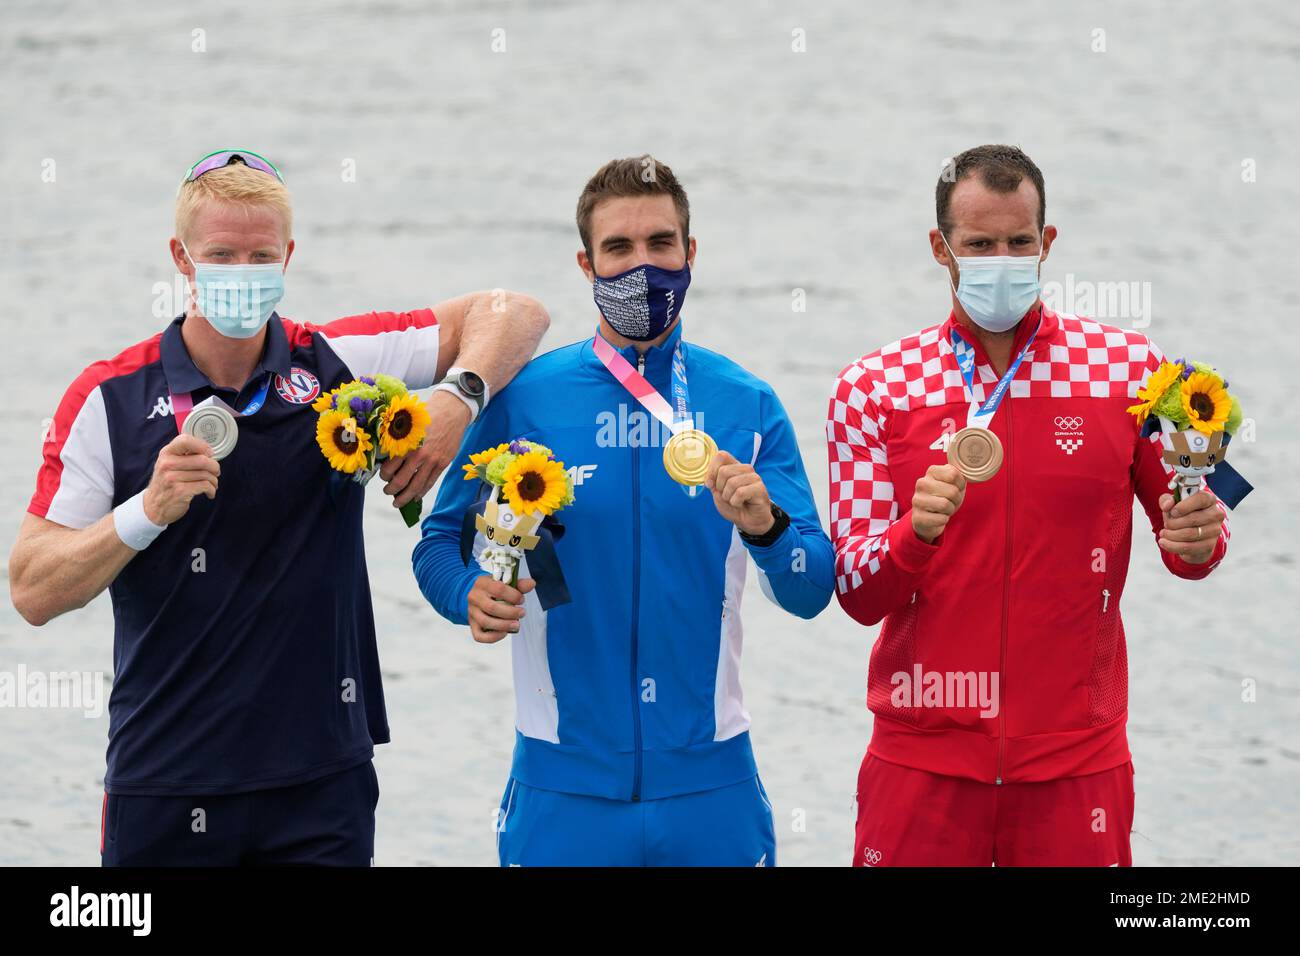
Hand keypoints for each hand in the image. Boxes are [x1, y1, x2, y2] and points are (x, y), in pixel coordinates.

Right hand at [142, 434, 220, 524]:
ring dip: (214, 480)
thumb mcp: (169, 464)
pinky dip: (212, 489)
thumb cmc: (167, 483)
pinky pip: (205, 486)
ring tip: (212, 484)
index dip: (202, 446)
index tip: (209, 454)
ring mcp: (172, 478)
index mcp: (166, 453)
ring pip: (206, 474)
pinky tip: (209, 492)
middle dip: (215, 467)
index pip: (185, 440)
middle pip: (202, 459)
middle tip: (216, 472)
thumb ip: (184, 455)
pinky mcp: (179, 491)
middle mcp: (167, 464)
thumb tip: (209, 453)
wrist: (154, 506)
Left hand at [380, 390, 472, 507]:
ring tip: (398, 502)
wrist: (452, 411)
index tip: (383, 476)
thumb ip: (397, 439)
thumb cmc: (428, 414)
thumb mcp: (407, 422)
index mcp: (406, 444)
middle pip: (401, 482)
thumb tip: (385, 456)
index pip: (389, 468)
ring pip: (416, 486)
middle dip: (391, 490)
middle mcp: (419, 455)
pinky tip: (415, 496)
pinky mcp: (443, 463)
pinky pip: (430, 483)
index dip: (383, 475)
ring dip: (404, 497)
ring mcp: (432, 461)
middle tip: (387, 491)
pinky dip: (421, 492)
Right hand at [467, 575, 534, 642]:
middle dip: (511, 612)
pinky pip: (479, 636)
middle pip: (492, 608)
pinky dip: (493, 637)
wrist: (477, 594)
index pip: (498, 589)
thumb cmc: (492, 589)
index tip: (521, 600)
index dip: (513, 596)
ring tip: (516, 624)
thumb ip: (518, 584)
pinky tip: (504, 633)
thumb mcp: (504, 582)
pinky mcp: (473, 625)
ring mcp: (472, 613)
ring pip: (485, 622)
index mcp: (482, 583)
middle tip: (522, 613)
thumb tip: (531, 584)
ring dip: (504, 625)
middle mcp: (474, 598)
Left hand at [705, 450, 773, 534]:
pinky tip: (741, 504)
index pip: (721, 456)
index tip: (710, 484)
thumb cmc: (734, 506)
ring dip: (728, 497)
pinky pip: (740, 493)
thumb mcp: (718, 493)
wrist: (748, 521)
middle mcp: (745, 469)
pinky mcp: (760, 488)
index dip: (712, 470)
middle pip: (724, 471)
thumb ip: (713, 483)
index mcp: (734, 466)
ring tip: (734, 501)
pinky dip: (735, 502)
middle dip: (720, 488)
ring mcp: (754, 477)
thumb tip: (709, 479)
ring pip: (732, 483)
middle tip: (727, 496)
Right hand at [911, 464, 965, 543]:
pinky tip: (937, 516)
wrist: (930, 517)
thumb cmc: (944, 497)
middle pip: (952, 491)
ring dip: (950, 510)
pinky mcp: (918, 517)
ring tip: (943, 509)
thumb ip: (959, 475)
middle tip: (949, 501)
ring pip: (945, 505)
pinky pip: (941, 519)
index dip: (960, 485)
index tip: (956, 488)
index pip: (953, 474)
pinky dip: (944, 520)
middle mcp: (922, 483)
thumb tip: (966, 472)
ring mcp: (917, 500)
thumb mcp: (954, 483)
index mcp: (932, 471)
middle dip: (956, 499)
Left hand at [1158, 490, 1223, 563]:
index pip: (1201, 499)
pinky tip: (1164, 542)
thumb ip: (1167, 500)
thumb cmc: (1182, 514)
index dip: (1184, 506)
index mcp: (1209, 499)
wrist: (1191, 535)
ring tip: (1163, 533)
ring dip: (1171, 535)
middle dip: (1174, 523)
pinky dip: (1172, 545)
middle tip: (1166, 524)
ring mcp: (1214, 530)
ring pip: (1190, 534)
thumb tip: (1167, 505)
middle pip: (1193, 519)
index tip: (1172, 512)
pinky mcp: (1209, 545)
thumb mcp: (1172, 504)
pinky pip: (1189, 547)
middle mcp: (1216, 514)